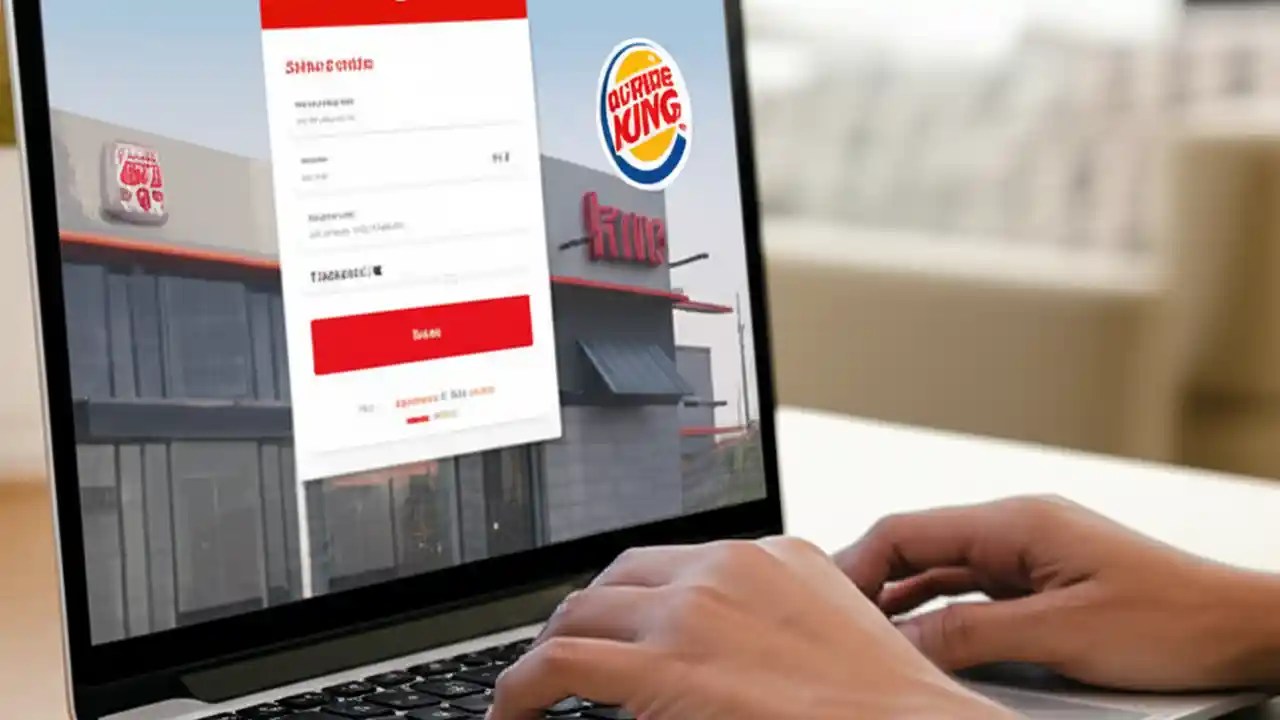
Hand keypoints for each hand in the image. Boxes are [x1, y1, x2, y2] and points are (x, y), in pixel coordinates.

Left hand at [489, 538, 1011, 719]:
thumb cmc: (881, 704)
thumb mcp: (832, 635)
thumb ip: (776, 624)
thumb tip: (737, 655)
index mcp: (769, 557)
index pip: (674, 564)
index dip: (634, 598)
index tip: (620, 623)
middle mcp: (725, 568)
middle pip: (620, 578)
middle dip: (587, 616)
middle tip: (569, 653)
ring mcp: (692, 609)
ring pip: (581, 613)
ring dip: (550, 648)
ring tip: (530, 687)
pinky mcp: (664, 661)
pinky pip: (561, 663)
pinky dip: (521, 689)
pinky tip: (513, 712)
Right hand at [836, 496, 1279, 691]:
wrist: (1242, 630)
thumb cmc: (1173, 620)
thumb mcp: (1061, 633)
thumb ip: (973, 634)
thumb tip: (903, 643)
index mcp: (1016, 523)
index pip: (908, 531)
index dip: (858, 563)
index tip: (828, 599)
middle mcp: (1017, 531)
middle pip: (918, 548)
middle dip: (872, 582)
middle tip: (837, 622)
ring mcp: (1030, 556)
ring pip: (942, 573)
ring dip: (903, 601)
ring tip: (865, 634)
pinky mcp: (1043, 583)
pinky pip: (972, 593)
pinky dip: (939, 614)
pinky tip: (921, 638)